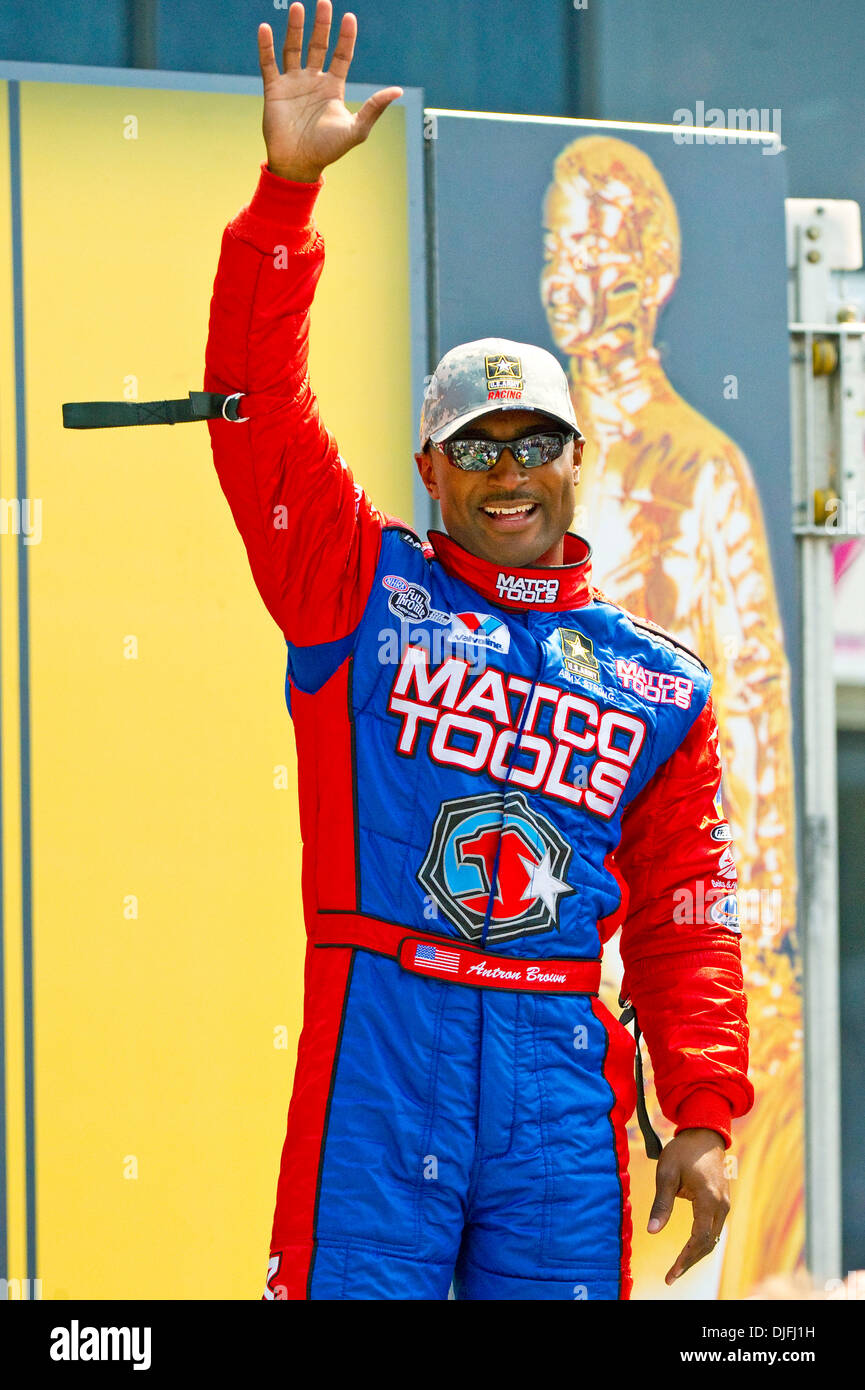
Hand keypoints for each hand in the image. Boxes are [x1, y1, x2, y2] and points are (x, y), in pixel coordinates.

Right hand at [258, 2, 402, 181]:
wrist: (299, 164)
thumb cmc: (328, 150)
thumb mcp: (356, 129)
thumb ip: (374, 108)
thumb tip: (398, 90)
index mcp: (333, 88)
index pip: (341, 55)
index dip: (345, 37)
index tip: (349, 17)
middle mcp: (313, 81)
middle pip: (318, 45)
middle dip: (321, 25)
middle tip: (324, 2)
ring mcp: (293, 83)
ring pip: (293, 48)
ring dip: (295, 28)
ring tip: (298, 7)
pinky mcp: (274, 90)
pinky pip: (269, 63)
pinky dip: (266, 46)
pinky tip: (265, 28)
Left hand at [647, 1128, 729, 1285]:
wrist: (704, 1134)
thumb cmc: (683, 1151)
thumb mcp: (667, 1173)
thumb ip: (661, 1203)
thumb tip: (652, 1231)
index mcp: (708, 1199)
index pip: (699, 1238)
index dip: (685, 1258)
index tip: (671, 1273)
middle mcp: (721, 1206)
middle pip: (708, 1244)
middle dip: (689, 1262)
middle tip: (670, 1277)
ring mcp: (724, 1205)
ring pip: (712, 1239)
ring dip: (696, 1254)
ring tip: (677, 1269)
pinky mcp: (722, 1203)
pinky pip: (713, 1229)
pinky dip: (701, 1242)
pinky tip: (688, 1251)